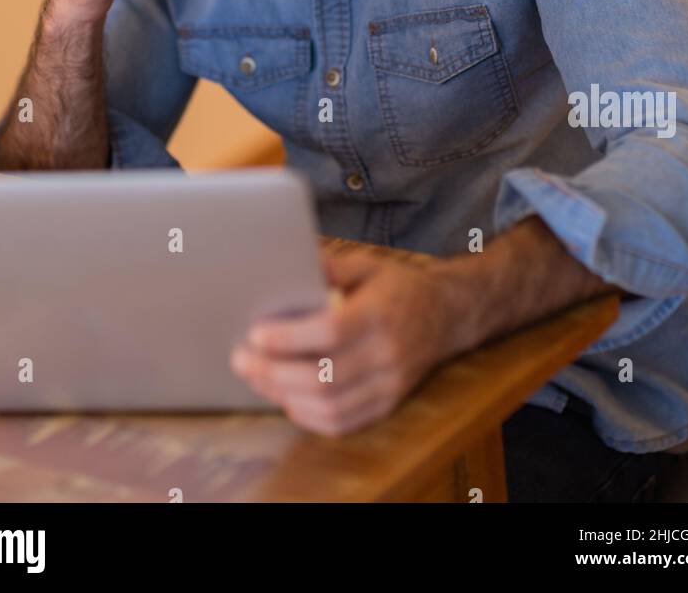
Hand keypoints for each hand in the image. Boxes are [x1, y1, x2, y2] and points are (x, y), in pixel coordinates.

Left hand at [229, 248, 455, 435]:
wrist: (446, 316)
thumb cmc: (399, 288)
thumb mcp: (369, 265)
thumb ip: (330, 267)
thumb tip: (289, 264)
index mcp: (380, 313)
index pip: (330, 332)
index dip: (288, 337)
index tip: (255, 334)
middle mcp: (387, 353)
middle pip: (324, 376)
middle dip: (274, 372)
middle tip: (241, 360)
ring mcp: (389, 384)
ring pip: (330, 405)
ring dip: (285, 396)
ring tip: (257, 378)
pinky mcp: (388, 404)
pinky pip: (343, 423)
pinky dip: (309, 416)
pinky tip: (286, 398)